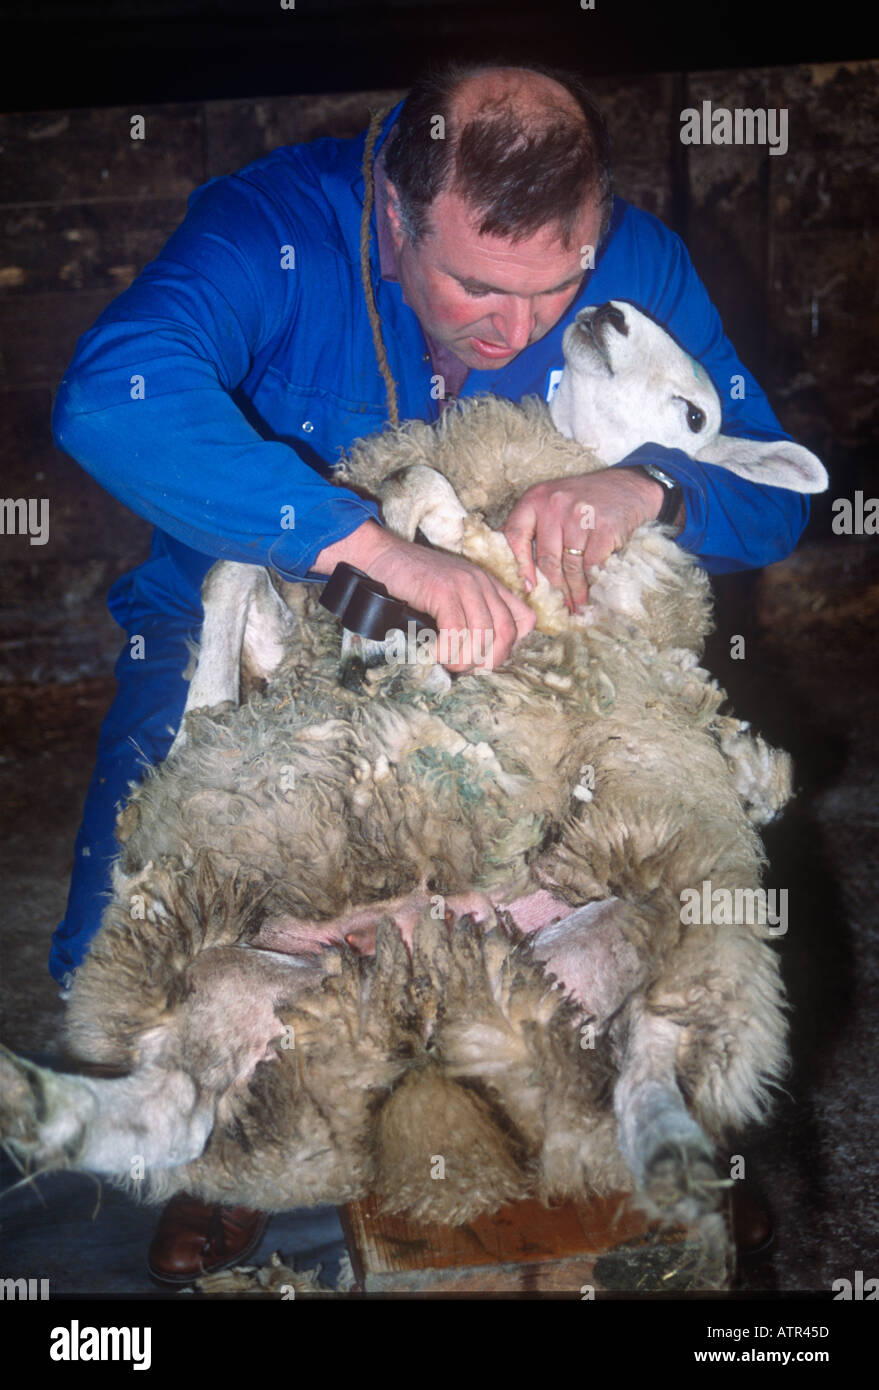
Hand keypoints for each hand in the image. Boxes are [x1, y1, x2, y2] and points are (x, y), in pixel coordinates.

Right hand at [311, 521, 534, 671]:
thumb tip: (474, 662)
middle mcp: (483, 583)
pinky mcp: (443, 589)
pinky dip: (447, 649)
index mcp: (489, 586)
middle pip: (507, 632)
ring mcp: (465, 583)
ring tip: (449, 664)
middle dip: (490, 660)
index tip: (485, 660)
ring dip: (466, 658)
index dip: (510, 647)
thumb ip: (467, 619)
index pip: (525, 621)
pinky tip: (434, 652)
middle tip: (467, 669)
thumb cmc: (410, 586)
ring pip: (483, 633)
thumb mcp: (449, 600)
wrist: (380, 556)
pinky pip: (455, 629)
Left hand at [502, 469, 666, 612]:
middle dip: (553, 587)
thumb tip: (510, 565)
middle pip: (546, 558)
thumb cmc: (583, 501)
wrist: (627, 487)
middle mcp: (554, 504)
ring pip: (570, 567)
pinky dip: (592, 581)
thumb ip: (530, 527)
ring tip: (576, 604)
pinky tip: (593, 591)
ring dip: (574, 591)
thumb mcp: (551, 503)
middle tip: (557, 605)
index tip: (527, 588)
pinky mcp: (604, 528)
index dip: (518, 565)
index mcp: (535, 498)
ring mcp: (580, 516)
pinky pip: (592, 565)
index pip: (514, 535)